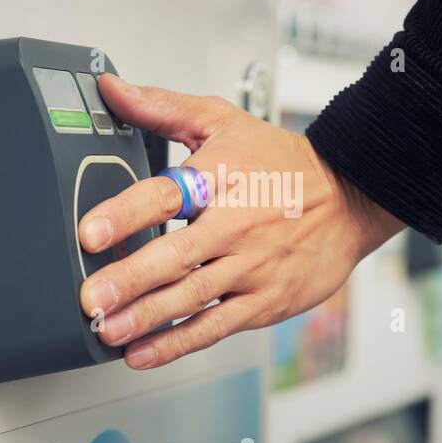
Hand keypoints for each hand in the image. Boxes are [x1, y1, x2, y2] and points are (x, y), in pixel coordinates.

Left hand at [77, 74, 404, 369]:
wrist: (350, 198)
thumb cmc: (280, 163)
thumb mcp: (222, 122)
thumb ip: (161, 107)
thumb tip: (111, 89)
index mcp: (220, 180)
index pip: (167, 196)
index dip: (126, 214)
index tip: (91, 232)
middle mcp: (235, 226)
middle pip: (176, 256)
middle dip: (130, 279)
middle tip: (92, 298)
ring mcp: (251, 267)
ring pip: (193, 297)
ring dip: (147, 317)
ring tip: (108, 329)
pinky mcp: (265, 301)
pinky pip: (216, 325)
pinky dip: (178, 343)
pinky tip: (144, 353)